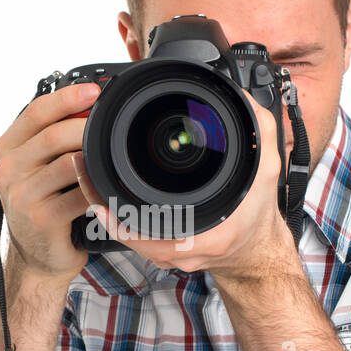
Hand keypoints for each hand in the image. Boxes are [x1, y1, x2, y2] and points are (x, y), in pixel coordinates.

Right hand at [0, 81, 99, 283]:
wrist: (36, 255)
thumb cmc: (43, 203)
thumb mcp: (36, 167)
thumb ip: (50, 138)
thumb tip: (88, 103)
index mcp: (7, 148)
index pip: (36, 112)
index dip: (67, 98)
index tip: (95, 90)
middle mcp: (8, 169)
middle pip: (54, 135)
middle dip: (88, 127)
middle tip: (113, 125)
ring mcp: (22, 195)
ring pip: (70, 163)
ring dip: (97, 159)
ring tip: (114, 158)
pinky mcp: (41, 218)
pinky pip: (80, 194)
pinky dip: (100, 188)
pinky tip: (110, 186)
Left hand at [75, 88, 298, 277]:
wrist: (256, 247)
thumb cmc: (258, 211)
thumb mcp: (266, 166)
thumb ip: (258, 129)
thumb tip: (241, 95)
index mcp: (206, 234)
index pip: (155, 237)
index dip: (123, 224)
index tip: (101, 204)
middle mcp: (184, 250)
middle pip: (132, 236)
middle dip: (104, 208)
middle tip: (84, 174)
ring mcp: (171, 254)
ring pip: (129, 238)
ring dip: (107, 211)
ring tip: (87, 179)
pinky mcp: (163, 250)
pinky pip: (134, 237)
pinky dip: (118, 218)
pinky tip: (104, 196)